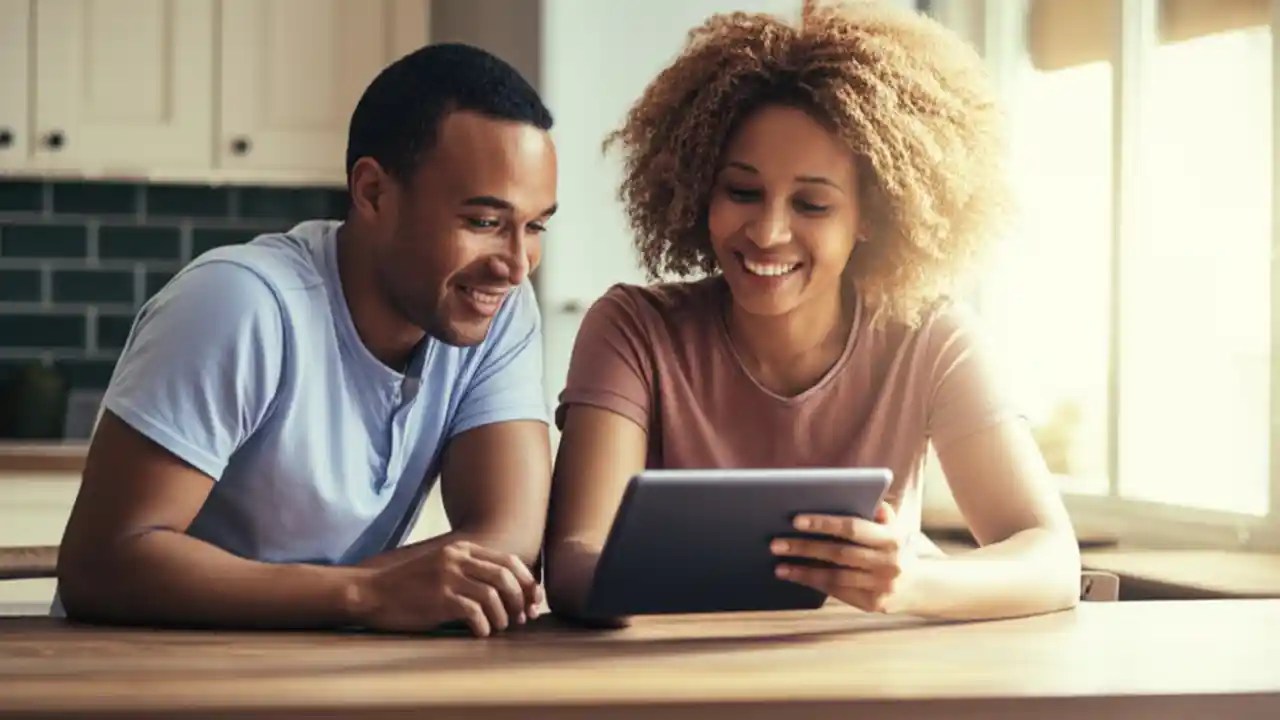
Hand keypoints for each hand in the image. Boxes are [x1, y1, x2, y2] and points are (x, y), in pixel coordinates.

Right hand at [356, 540, 543, 635]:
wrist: (372, 592)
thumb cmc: (410, 586)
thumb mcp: (443, 567)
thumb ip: (471, 572)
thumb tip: (508, 594)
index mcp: (462, 549)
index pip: (509, 560)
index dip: (527, 582)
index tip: (533, 601)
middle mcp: (458, 558)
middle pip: (506, 576)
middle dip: (521, 600)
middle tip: (521, 618)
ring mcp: (448, 577)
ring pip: (494, 595)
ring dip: (503, 616)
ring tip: (499, 627)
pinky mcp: (439, 598)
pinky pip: (475, 613)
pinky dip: (484, 626)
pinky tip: (480, 633)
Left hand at [770, 501, 914, 613]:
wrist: (921, 586)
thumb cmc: (896, 548)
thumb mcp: (894, 526)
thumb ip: (879, 511)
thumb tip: (858, 495)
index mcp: (892, 538)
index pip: (852, 527)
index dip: (824, 523)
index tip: (796, 520)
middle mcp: (889, 563)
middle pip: (839, 554)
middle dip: (804, 548)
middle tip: (776, 544)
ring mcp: (882, 586)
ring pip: (835, 577)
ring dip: (803, 571)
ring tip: (779, 565)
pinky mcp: (874, 604)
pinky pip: (839, 592)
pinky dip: (815, 583)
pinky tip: (796, 577)